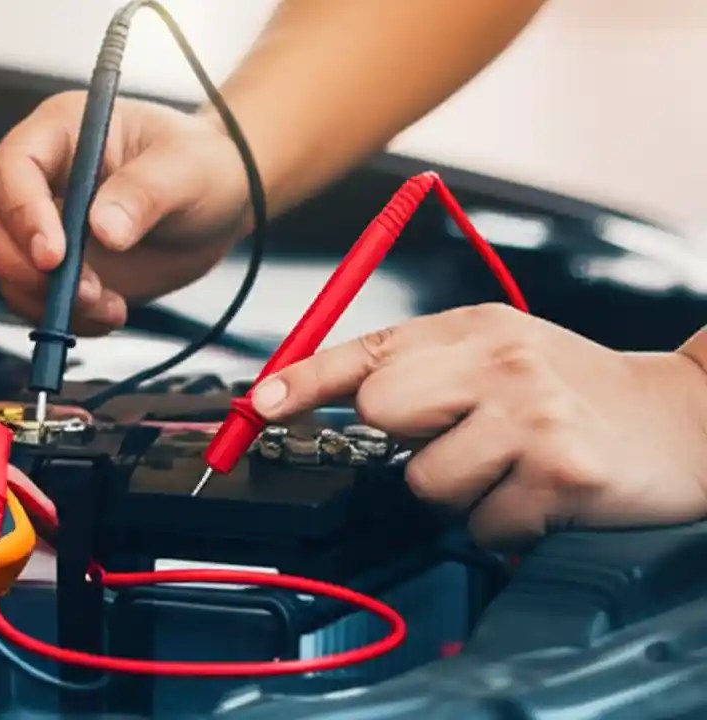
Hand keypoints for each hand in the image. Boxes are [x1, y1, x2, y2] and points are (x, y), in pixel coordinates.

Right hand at [0, 92, 250, 335]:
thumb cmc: (204, 165)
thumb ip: (145, 193)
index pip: (11, 169)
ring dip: (48, 300)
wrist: (220, 205)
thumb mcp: (187, 169)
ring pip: (8, 269)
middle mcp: (41, 178)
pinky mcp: (57, 268)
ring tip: (110, 306)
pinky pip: (34, 301)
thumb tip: (102, 231)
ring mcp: (44, 226)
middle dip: (26, 268)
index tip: (55, 256)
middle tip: (83, 291)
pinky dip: (66, 318)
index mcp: (60, 132)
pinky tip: (112, 312)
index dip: (21, 214)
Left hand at [249, 303, 706, 550]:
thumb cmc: (577, 390)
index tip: (262, 402)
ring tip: (509, 468)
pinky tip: (539, 496)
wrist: (686, 420)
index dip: (304, 379)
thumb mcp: (501, 353)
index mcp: (476, 327)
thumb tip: (321, 391)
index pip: (369, 349)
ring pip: (423, 482)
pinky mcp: (560, 473)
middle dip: (405, 441)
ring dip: (458, 492)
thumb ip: (420, 365)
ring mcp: (532, 416)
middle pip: (380, 414)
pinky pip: (479, 525)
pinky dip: (502, 526)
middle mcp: (501, 361)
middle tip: (463, 437)